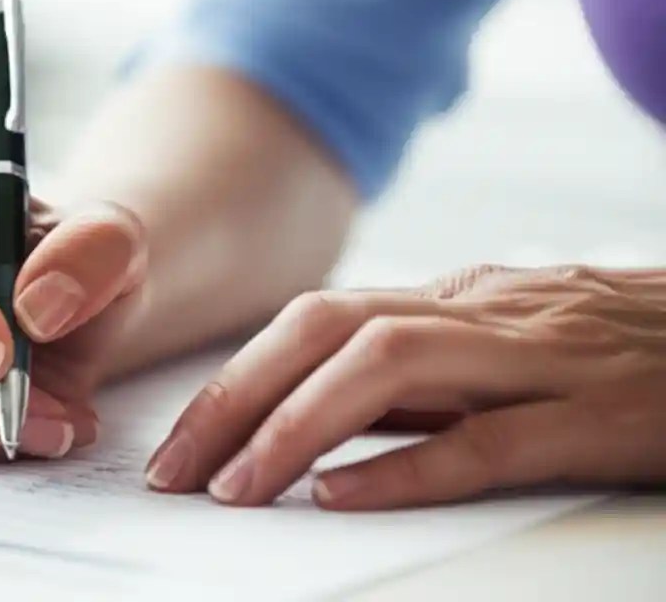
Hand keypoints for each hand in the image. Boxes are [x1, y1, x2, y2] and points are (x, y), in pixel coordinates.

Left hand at [146, 264, 665, 508]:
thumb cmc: (628, 352)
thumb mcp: (513, 349)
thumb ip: (429, 375)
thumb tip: (327, 423)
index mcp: (458, 300)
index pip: (317, 320)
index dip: (237, 378)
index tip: (181, 443)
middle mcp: (483, 314)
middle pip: (327, 327)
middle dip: (236, 396)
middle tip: (176, 471)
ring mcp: (541, 356)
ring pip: (388, 364)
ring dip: (295, 426)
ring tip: (236, 488)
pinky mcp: (600, 412)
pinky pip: (487, 436)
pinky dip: (404, 466)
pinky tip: (339, 497)